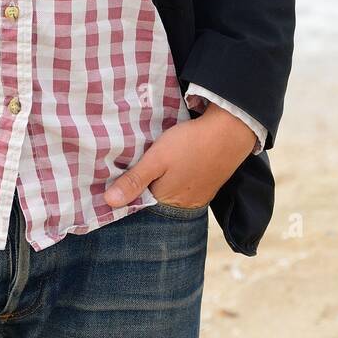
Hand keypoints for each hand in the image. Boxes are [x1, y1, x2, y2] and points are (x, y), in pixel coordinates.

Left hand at [103, 103, 257, 209]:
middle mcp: (183, 205)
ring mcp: (197, 195)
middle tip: (123, 170)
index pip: (139, 205)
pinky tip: (168, 164)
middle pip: (154, 199)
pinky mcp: (206, 183)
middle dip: (140, 188)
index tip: (109, 182)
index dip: (125, 193)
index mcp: (168, 202)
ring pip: (168, 191)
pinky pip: (182, 185)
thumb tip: (108, 202)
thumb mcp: (157, 159)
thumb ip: (134, 180)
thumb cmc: (190, 145)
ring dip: (157, 181)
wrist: (230, 132)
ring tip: (143, 165)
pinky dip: (172, 177)